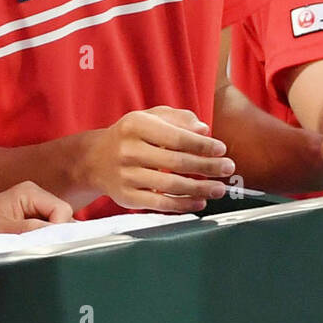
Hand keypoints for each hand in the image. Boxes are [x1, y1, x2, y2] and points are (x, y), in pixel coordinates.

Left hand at [0, 181, 73, 249]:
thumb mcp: (2, 232)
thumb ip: (31, 231)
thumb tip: (58, 234)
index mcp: (30, 192)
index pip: (62, 212)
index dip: (56, 232)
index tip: (37, 248)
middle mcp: (35, 199)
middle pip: (63, 221)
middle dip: (52, 239)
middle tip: (29, 253)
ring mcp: (34, 214)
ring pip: (57, 232)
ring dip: (45, 246)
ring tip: (23, 254)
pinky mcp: (30, 229)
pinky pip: (48, 239)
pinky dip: (41, 250)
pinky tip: (25, 257)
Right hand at [84, 106, 235, 213]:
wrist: (94, 159)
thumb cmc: (130, 136)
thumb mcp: (149, 117)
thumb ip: (178, 119)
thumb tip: (204, 130)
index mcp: (136, 125)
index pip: (177, 137)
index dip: (202, 145)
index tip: (221, 149)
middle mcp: (129, 150)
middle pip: (176, 162)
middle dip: (207, 166)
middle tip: (228, 168)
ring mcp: (126, 175)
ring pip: (171, 185)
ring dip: (200, 188)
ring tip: (219, 188)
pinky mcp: (127, 197)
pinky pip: (160, 204)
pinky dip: (183, 205)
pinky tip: (199, 202)